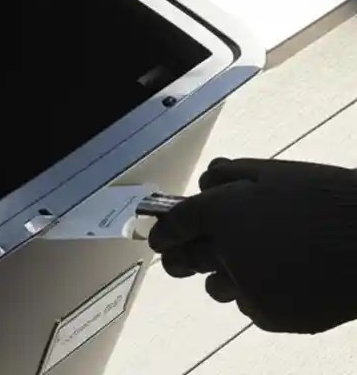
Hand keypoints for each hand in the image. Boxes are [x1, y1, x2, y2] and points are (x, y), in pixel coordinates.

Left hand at [148, 158, 356, 333]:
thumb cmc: (329, 199)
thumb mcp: (278, 172)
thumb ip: (232, 175)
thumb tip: (205, 182)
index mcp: (224, 213)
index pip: (175, 225)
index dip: (164, 230)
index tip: (160, 237)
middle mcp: (227, 253)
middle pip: (184, 261)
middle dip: (178, 258)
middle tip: (181, 256)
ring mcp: (249, 288)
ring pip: (216, 287)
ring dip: (223, 276)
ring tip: (254, 264)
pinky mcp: (272, 316)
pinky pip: (250, 307)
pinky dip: (259, 295)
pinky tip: (286, 279)